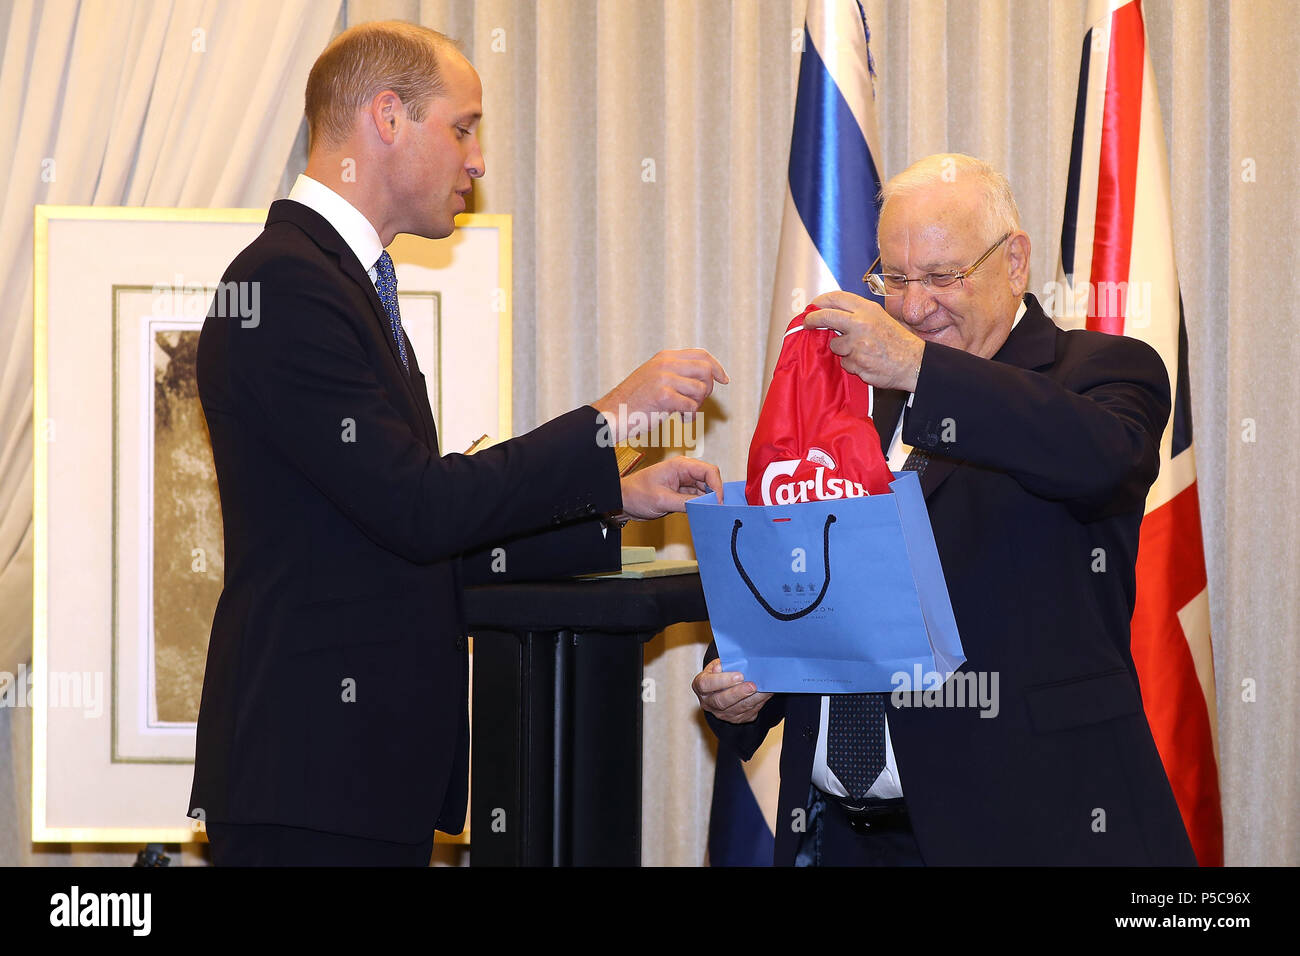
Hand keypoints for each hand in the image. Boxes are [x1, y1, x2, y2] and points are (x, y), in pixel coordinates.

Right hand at [594, 349, 728, 444]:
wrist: (614, 413)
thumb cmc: (635, 400)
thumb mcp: (655, 376)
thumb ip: (677, 372)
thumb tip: (707, 376)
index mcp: (665, 356)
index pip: (701, 354)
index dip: (717, 367)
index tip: (724, 379)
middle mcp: (665, 363)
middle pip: (706, 370)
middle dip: (707, 389)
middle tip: (696, 402)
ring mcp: (664, 378)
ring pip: (701, 389)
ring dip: (698, 405)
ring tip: (685, 412)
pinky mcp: (663, 396)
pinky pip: (691, 406)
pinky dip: (690, 416)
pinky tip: (680, 419)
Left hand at [618, 457, 722, 519]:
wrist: (622, 501)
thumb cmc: (636, 494)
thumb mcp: (662, 500)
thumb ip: (686, 502)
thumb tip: (705, 506)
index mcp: (680, 466)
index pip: (709, 471)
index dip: (717, 486)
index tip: (718, 502)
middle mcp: (684, 472)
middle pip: (710, 481)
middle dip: (715, 495)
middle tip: (716, 510)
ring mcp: (683, 483)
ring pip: (705, 491)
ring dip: (708, 501)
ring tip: (710, 513)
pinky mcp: (681, 494)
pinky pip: (697, 498)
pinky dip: (701, 506)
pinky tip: (702, 513)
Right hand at [692, 659, 771, 723]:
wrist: (724, 686)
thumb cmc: (721, 672)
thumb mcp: (719, 664)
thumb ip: (723, 664)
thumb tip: (727, 665)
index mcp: (700, 686)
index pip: (706, 684)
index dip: (722, 680)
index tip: (738, 675)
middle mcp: (708, 702)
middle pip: (721, 701)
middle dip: (738, 693)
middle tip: (752, 685)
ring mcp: (721, 713)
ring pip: (737, 709)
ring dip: (752, 699)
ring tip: (764, 689)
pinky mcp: (735, 719)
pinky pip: (748, 713)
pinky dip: (758, 703)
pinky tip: (765, 694)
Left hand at [807, 291, 924, 390]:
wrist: (914, 362)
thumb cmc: (898, 341)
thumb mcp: (880, 318)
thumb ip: (858, 315)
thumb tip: (832, 314)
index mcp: (868, 310)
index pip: (837, 298)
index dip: (821, 301)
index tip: (813, 306)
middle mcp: (861, 324)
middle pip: (826, 317)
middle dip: (812, 319)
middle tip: (807, 323)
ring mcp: (858, 344)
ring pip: (835, 346)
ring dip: (843, 349)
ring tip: (862, 350)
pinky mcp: (857, 362)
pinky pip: (845, 363)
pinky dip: (852, 363)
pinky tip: (867, 361)